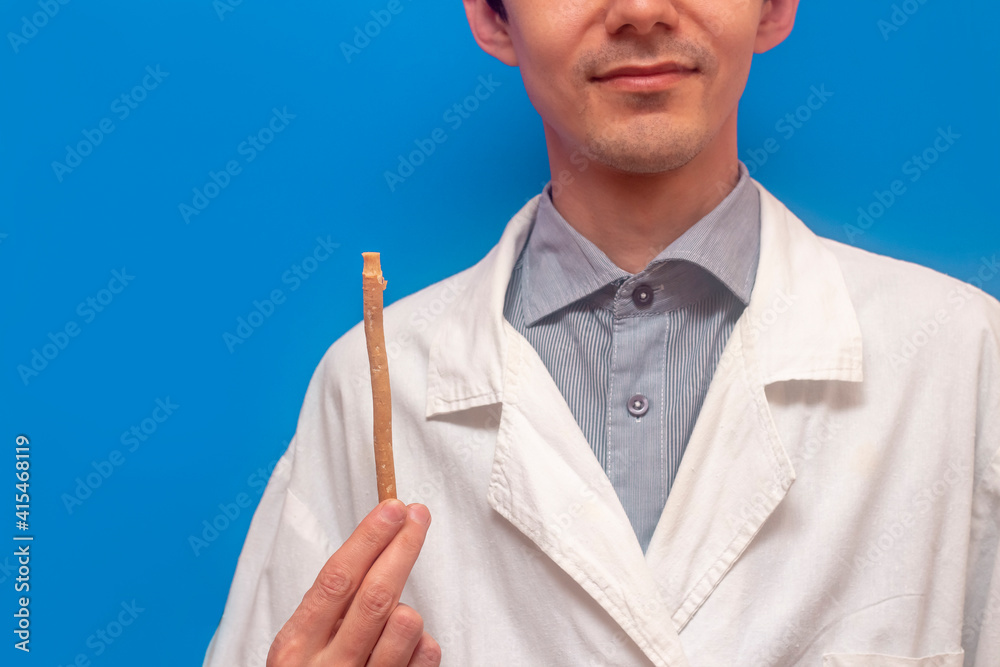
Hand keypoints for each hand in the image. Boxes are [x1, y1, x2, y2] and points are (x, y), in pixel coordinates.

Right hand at [267, 499, 440, 665]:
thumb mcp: (302, 649)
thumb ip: (330, 611)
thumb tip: (374, 552)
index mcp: (295, 646)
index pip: (337, 579)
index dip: (368, 538)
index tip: (392, 509)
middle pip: (376, 594)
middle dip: (402, 547)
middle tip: (418, 517)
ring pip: (405, 625)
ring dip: (410, 609)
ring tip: (399, 616)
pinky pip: (425, 657)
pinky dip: (425, 644)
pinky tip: (411, 647)